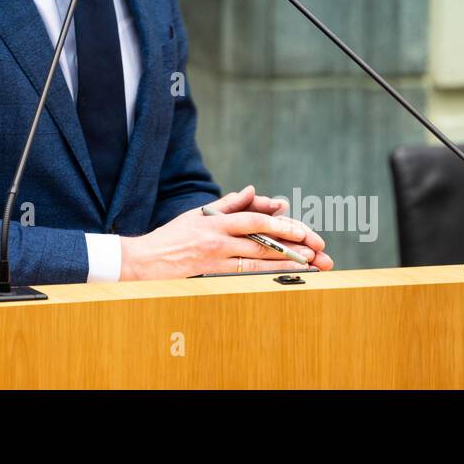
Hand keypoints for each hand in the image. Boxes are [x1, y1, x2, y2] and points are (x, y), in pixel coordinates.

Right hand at [119, 185, 334, 279]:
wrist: (147, 259)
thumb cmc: (174, 235)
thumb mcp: (199, 213)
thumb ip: (228, 203)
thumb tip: (252, 190)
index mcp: (215, 219)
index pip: (252, 219)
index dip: (278, 223)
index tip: (299, 228)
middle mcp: (218, 237)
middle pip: (262, 239)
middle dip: (291, 242)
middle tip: (316, 246)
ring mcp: (217, 256)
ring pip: (258, 257)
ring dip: (286, 259)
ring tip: (311, 261)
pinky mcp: (215, 271)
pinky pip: (247, 272)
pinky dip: (269, 272)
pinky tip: (285, 273)